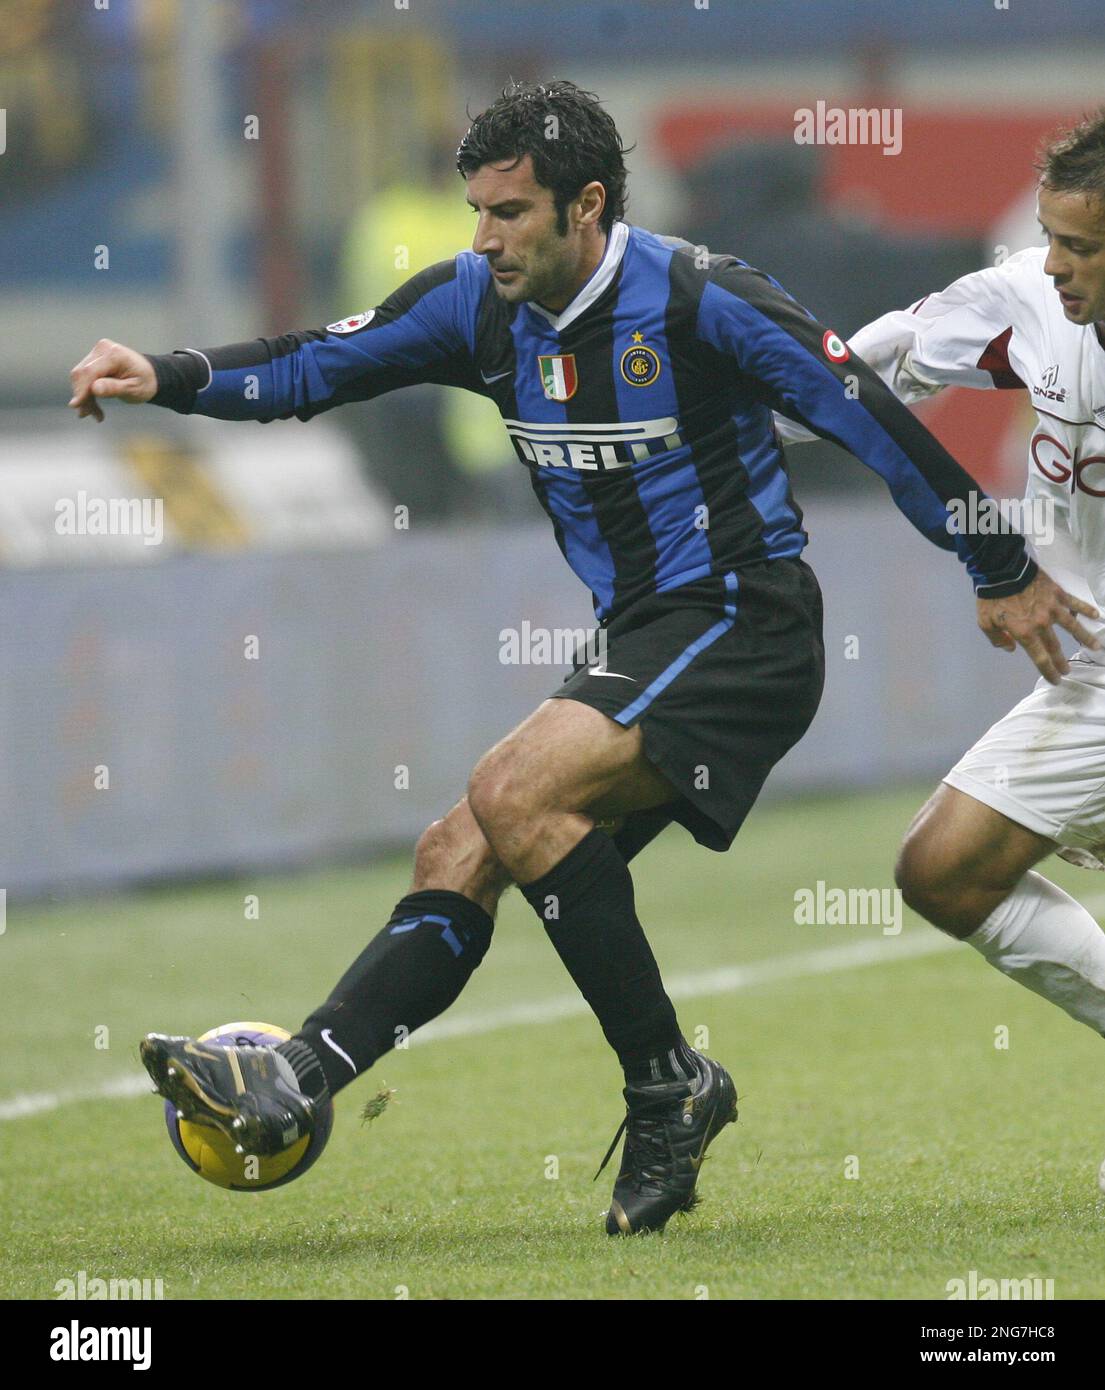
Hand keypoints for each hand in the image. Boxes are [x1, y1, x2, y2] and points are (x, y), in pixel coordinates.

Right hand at [68, 339, 157, 421]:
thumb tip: (94, 388)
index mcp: (115, 354)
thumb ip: (114, 388)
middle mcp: (102, 349)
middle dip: (83, 397)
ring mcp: (96, 352)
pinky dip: (87, 393)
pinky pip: (83, 377)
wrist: (150, 375)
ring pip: (80, 377)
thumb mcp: (134, 389)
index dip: (81, 389)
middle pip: (82, 375)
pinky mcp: (93, 359)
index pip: (90, 372)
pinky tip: (93, 407)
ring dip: (85, 398)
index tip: (75, 406)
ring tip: (96, 414)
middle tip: (93, 416)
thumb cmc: (145, 382)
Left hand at [977, 569, 1100, 682]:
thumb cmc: (992, 598)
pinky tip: (1096, 616)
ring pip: (1073, 626)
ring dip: (1086, 638)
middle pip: (1055, 647)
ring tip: (1097, 647)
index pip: (1040, 659)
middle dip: (1061, 661)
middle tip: (1067, 671)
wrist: (1000, 570)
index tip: (1056, 680)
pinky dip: (1086, 609)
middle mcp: (1042, 624)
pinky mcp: (1058, 594)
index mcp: (1025, 633)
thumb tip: (1012, 649)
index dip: (1049, 672)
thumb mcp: (985, 623)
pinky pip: (1075, 603)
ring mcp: (1053, 608)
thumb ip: (998, 639)